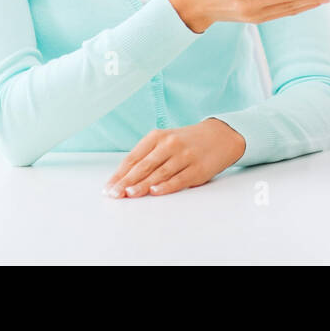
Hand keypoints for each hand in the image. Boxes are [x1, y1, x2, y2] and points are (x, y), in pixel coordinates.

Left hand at [103, 119, 246, 197]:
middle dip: (127, 181)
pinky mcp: (198, 168)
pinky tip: (155, 191)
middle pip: (144, 165)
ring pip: (160, 172)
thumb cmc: (187, 142)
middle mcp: (170, 144)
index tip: (108, 188)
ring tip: (129, 194)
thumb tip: (123, 179)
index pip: (133, 157)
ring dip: (143, 185)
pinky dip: (166, 186)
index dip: (119, 174)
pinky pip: (179, 178)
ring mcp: (185, 156)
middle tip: (114, 194)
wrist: (221, 136)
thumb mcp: (165, 141)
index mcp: (158, 136)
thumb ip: (146, 156)